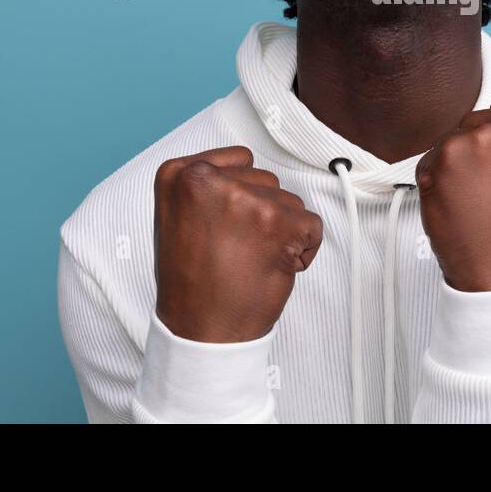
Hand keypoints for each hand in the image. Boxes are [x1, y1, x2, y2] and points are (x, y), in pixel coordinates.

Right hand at [152, 146, 322, 342]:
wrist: (201, 332)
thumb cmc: (192, 282)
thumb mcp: (178, 217)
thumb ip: (207, 187)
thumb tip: (244, 168)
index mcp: (179, 173)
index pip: (239, 160)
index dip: (241, 196)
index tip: (226, 224)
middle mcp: (208, 179)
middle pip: (266, 180)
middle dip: (261, 213)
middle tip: (234, 250)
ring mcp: (245, 199)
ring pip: (290, 201)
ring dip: (281, 231)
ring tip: (248, 261)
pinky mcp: (278, 222)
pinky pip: (312, 225)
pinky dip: (303, 249)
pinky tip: (272, 268)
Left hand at [414, 98, 490, 292]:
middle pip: (476, 120)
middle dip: (475, 149)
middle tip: (490, 189)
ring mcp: (479, 136)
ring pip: (452, 139)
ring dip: (454, 164)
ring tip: (474, 199)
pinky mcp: (446, 153)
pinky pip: (429, 158)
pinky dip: (434, 180)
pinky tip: (455, 203)